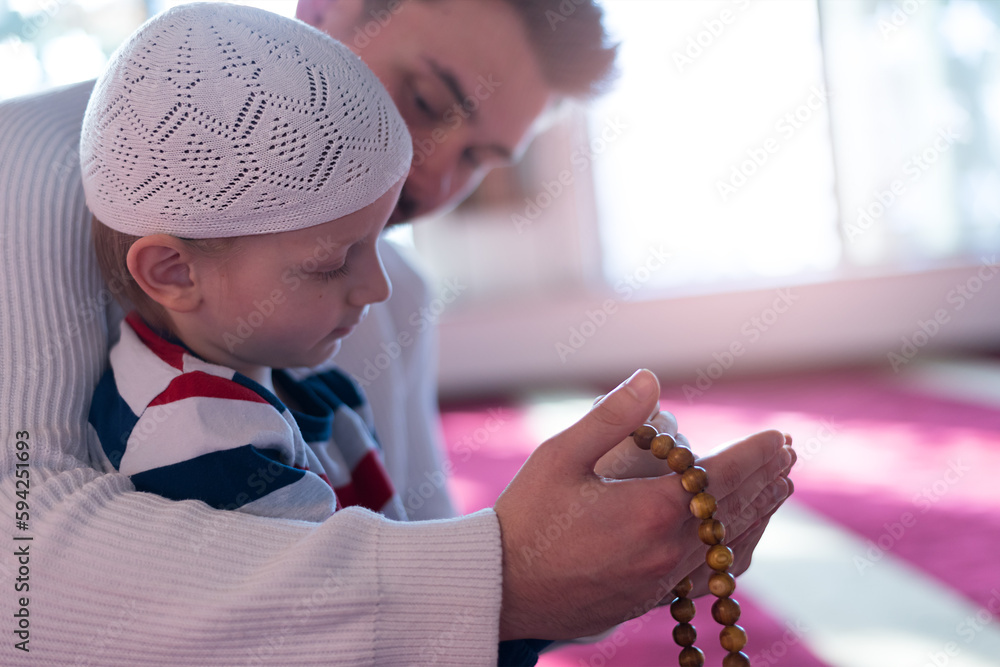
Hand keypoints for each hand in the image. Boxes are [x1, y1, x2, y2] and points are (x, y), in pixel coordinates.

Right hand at [494, 369, 793, 640]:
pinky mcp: (652, 599)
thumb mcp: (559, 457)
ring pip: (731, 544)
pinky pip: (712, 573)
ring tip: (779, 487)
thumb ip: (609, 417)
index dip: (755, 454)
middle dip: (766, 477)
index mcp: (650, 511)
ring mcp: (663, 581)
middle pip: (735, 510)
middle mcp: (667, 550)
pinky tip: (740, 537)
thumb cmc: (526, 518)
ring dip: (759, 511)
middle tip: (786, 452)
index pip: (722, 477)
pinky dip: (737, 548)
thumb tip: (650, 378)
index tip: (778, 434)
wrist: (502, 589)